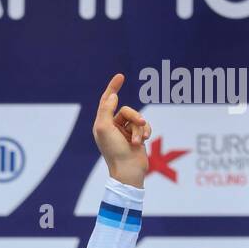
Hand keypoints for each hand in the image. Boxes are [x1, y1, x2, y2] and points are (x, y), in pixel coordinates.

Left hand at [92, 73, 150, 187]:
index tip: (121, 76)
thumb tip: (112, 96)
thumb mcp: (104, 128)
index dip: (113, 88)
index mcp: (102, 125)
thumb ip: (106, 110)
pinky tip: (144, 141)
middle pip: (127, 111)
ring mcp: (124, 133)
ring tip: (138, 141)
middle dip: (135, 117)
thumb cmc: (114, 151)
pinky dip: (146, 132)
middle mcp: (112, 128)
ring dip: (139, 128)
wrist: (128, 171)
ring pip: (137, 119)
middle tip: (140, 124)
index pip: (106, 101)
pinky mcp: (136, 138)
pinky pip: (144, 126)